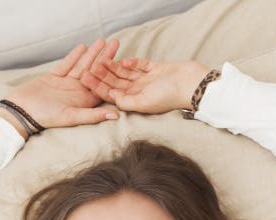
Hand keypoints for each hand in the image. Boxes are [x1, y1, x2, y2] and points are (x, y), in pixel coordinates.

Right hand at [0, 38, 121, 135]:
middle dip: (105, 57)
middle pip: (94, 72)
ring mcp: (66, 84)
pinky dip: (74, 56)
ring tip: (102, 41)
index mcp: (84, 101)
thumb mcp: (72, 117)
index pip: (102, 84)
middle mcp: (77, 92)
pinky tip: (83, 46)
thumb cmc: (46, 117)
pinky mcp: (54, 77)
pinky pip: (66, 64)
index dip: (112, 72)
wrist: (22, 111)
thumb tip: (116, 116)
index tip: (123, 60)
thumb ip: (93, 115)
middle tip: (116, 43)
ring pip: (82, 65)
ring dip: (91, 53)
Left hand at [79, 56, 210, 114]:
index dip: (98, 86)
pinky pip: (140, 65)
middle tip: (89, 66)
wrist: (191, 84)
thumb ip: (127, 102)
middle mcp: (140, 91)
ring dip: (114, 67)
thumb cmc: (169, 96)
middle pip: (117, 82)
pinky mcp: (156, 69)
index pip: (112, 93)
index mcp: (135, 101)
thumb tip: (112, 101)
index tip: (85, 78)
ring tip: (101, 60)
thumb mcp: (145, 102)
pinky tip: (123, 60)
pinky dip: (132, 62)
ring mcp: (148, 80)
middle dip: (102, 75)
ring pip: (126, 73)